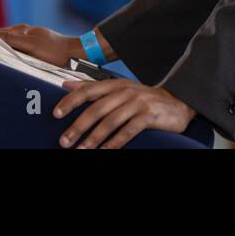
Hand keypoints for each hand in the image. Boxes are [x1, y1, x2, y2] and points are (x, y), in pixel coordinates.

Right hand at [0, 24, 81, 67]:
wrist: (74, 54)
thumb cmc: (53, 50)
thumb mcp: (30, 45)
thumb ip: (10, 39)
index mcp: (22, 30)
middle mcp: (25, 32)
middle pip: (3, 36)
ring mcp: (31, 39)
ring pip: (11, 42)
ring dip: (1, 47)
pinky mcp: (37, 48)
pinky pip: (19, 48)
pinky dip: (11, 52)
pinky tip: (10, 59)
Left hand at [53, 79, 195, 148]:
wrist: (178, 102)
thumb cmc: (145, 98)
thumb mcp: (120, 89)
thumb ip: (94, 87)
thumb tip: (67, 84)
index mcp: (116, 84)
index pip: (88, 90)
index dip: (71, 101)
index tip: (56, 113)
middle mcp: (125, 91)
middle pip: (96, 109)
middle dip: (78, 126)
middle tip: (65, 140)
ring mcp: (138, 103)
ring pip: (110, 122)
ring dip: (93, 138)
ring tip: (81, 150)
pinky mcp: (148, 115)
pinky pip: (127, 131)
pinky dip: (114, 143)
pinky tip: (104, 152)